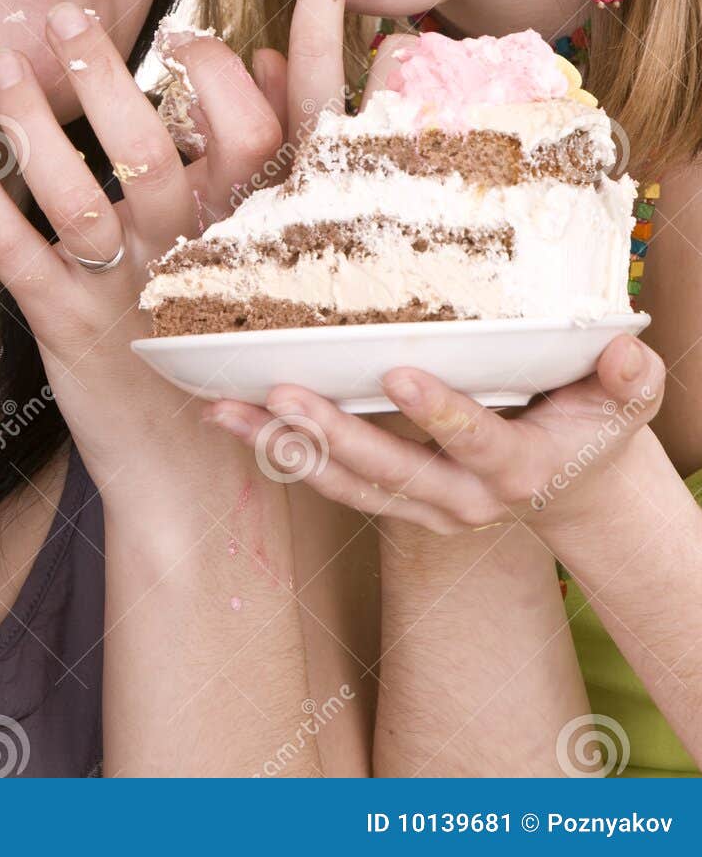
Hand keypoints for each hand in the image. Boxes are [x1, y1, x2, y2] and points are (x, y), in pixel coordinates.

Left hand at [0, 0, 285, 500]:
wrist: (196, 482)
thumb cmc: (235, 347)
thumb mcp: (273, 257)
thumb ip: (275, 159)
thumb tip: (265, 62)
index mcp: (253, 233)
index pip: (246, 126)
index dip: (210, 69)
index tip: (174, 36)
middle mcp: (192, 257)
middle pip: (146, 143)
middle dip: (98, 69)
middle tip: (62, 17)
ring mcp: (128, 293)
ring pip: (70, 192)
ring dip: (27, 123)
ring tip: (1, 66)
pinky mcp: (69, 329)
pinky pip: (14, 252)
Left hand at [205, 333, 665, 534]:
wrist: (572, 484)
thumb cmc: (592, 426)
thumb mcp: (624, 403)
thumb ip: (629, 381)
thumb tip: (627, 352)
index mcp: (517, 468)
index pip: (476, 440)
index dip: (440, 411)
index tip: (399, 372)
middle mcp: (462, 497)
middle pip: (390, 471)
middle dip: (334, 434)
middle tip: (283, 394)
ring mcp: (421, 503)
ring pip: (345, 483)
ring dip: (284, 448)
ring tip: (226, 410)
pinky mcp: (392, 497)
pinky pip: (329, 481)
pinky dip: (279, 452)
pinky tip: (231, 418)